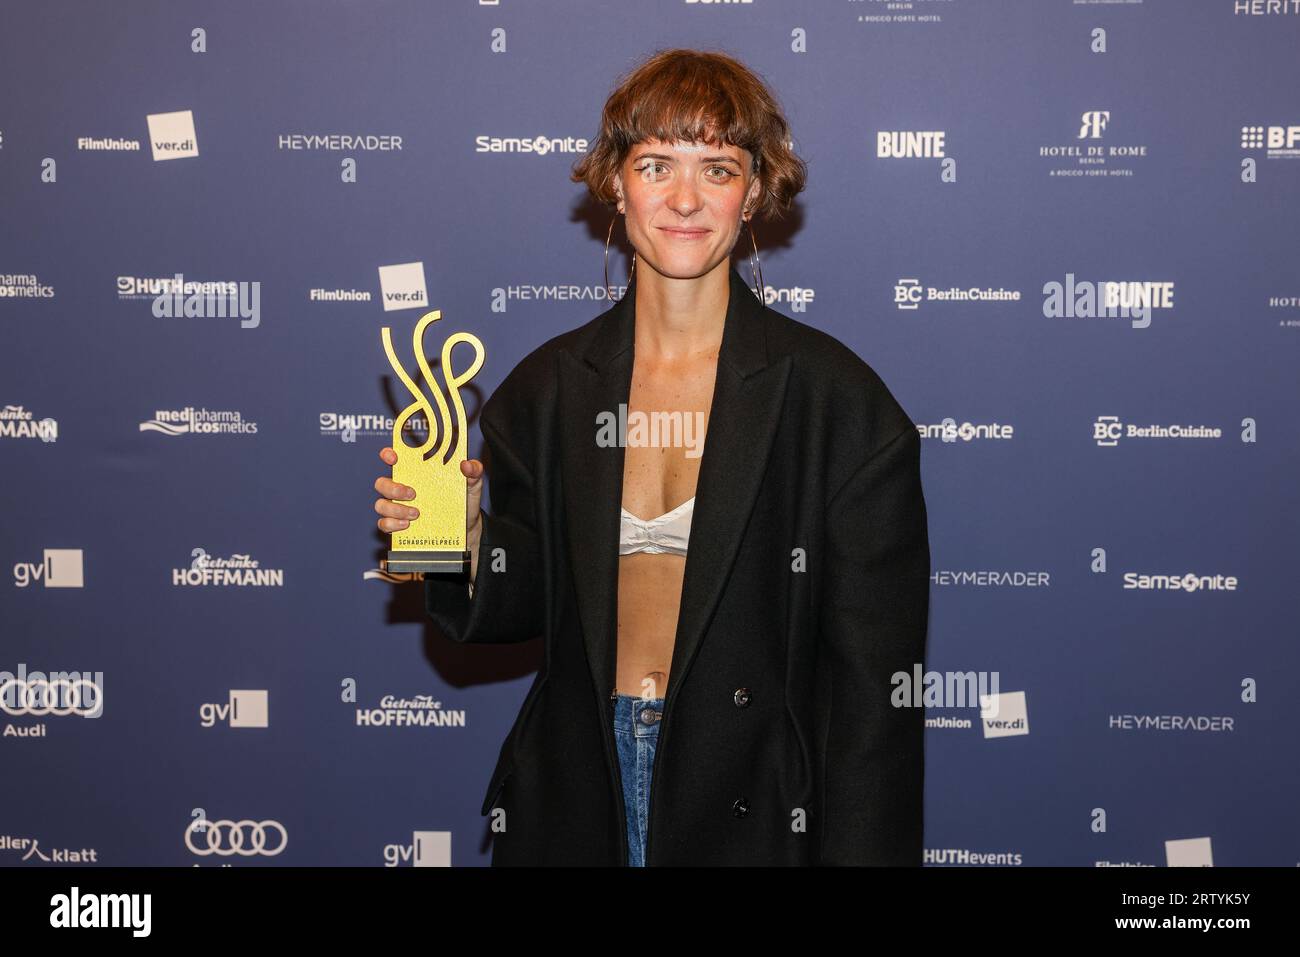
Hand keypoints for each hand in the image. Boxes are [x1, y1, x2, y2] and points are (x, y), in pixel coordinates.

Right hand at [374, 448, 485, 569]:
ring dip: (395, 509)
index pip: (394, 459)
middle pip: (382, 483)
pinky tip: (407, 526)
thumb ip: (473, 472)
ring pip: (381, 505)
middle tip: (412, 494)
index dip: (388, 455)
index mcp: (416, 473)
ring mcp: (398, 508)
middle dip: (393, 488)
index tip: (393, 456)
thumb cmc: (464, 502)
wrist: (467, 530)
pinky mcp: (398, 526)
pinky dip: (392, 524)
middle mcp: (402, 489)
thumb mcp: (472, 485)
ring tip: (416, 513)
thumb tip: (467, 465)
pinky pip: (384, 524)